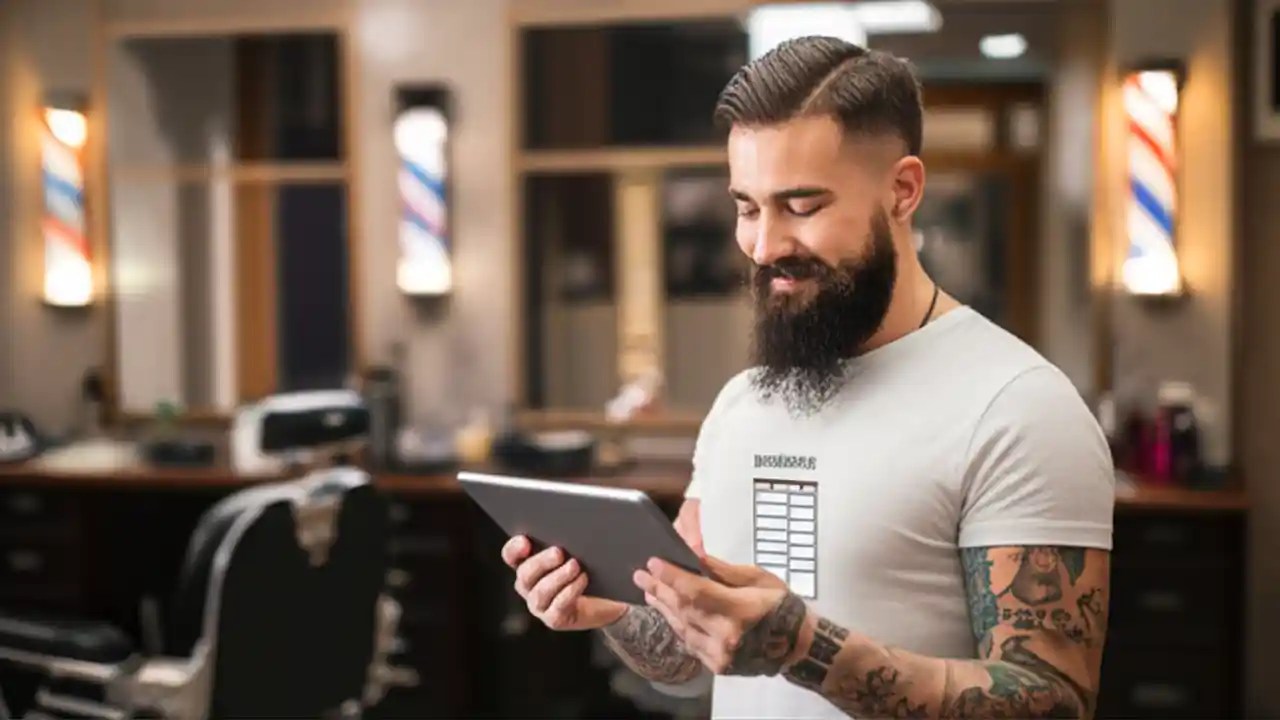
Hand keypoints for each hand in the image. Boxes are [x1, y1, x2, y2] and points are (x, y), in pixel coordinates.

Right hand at [501, 535, 627, 630]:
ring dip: (558, 577)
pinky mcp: (555, 619)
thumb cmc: (593, 570)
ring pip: (540, 593)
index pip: (511, 555)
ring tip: (575, 565)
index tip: (525, 540)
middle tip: (559, 552)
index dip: (514, 548)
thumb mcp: (581, 550)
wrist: (610, 600)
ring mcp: (540, 605)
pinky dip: (570, 592)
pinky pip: (557, 608)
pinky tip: (582, 580)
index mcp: (529, 564)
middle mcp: (529, 586)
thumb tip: (574, 526)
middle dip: (541, 562)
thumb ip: (572, 540)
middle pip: (525, 574)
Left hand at [634, 555, 808, 675]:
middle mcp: (725, 636)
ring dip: (664, 607)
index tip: (654, 562)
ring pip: (681, 627)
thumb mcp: (757, 578)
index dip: (671, 576)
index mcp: (739, 611)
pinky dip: (678, 625)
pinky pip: (690, 643)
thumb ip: (723, 571)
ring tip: (650, 591)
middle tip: (641, 574)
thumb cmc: (780, 606)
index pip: (695, 591)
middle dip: (660, 589)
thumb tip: (693, 557)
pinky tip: (669, 613)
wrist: (797, 645)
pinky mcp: (717, 666)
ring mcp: (720, 655)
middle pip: (683, 609)